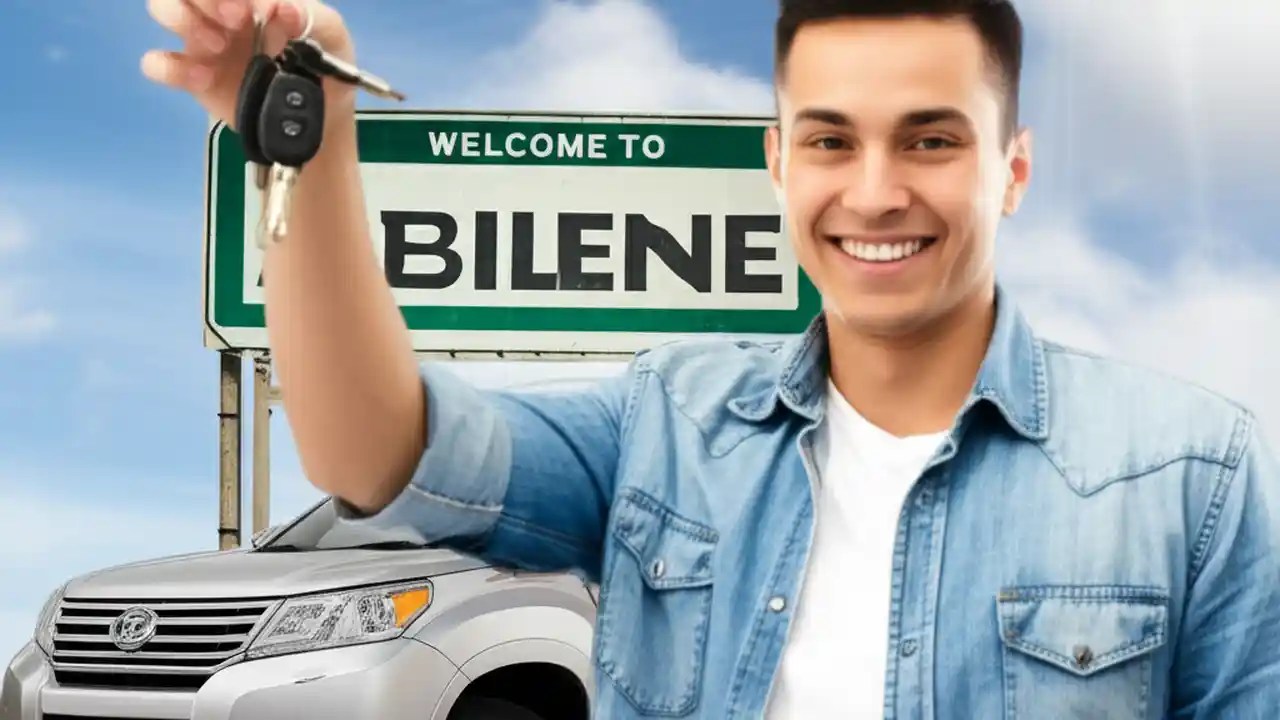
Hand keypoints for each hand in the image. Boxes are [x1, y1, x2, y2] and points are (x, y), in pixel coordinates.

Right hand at [141, 0, 355, 130]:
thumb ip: (313, 16)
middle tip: (236, 21)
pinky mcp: (195, 77)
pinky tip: (203, 79)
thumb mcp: (333, 35)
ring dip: (181, 19)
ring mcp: (206, 41)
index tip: (251, 8)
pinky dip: (169, 67)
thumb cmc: (327, 66)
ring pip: (162, 8)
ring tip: (217, 46)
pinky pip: (157, 63)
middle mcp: (224, 9)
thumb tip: (282, 8)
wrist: (322, 118)